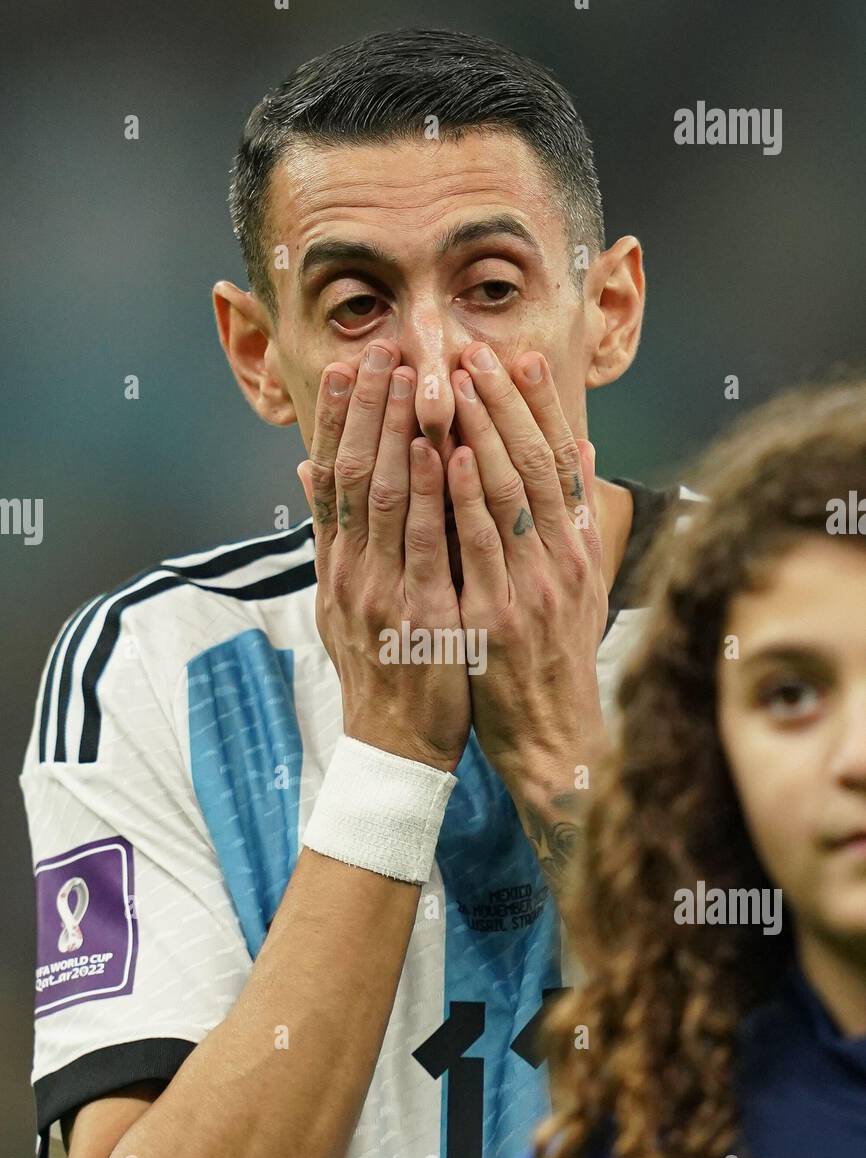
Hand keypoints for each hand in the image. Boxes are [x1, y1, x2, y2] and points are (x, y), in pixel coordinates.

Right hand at [297, 341, 470, 773]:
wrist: (396, 744)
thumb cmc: (381, 668)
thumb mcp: (342, 604)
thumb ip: (332, 539)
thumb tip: (307, 471)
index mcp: (337, 566)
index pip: (331, 478)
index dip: (338, 420)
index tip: (349, 367)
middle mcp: (351, 572)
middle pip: (355, 474)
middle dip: (368, 408)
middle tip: (382, 349)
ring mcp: (384, 592)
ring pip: (387, 497)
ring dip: (401, 432)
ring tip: (413, 375)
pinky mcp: (423, 616)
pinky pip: (429, 545)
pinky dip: (437, 494)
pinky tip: (448, 450)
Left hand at [446, 344, 608, 788]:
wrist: (553, 742)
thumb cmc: (554, 664)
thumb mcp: (578, 591)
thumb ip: (574, 523)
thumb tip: (583, 453)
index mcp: (576, 553)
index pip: (561, 464)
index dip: (539, 409)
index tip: (517, 358)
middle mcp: (561, 562)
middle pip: (536, 464)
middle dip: (504, 402)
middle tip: (475, 348)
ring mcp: (532, 588)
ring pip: (509, 492)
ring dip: (480, 429)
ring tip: (455, 377)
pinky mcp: (499, 619)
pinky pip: (480, 545)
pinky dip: (465, 495)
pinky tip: (449, 453)